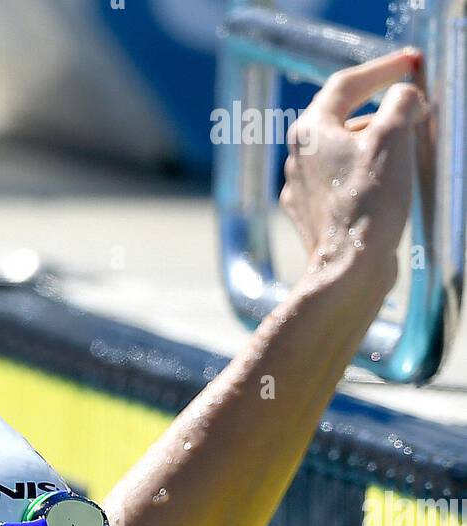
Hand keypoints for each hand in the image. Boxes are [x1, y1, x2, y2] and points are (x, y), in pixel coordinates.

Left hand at [281, 49, 429, 289]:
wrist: (347, 272)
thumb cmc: (368, 203)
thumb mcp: (394, 137)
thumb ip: (402, 103)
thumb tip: (406, 98)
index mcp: (310, 131)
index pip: (347, 85)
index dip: (383, 69)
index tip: (411, 64)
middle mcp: (298, 159)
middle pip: (345, 120)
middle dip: (382, 113)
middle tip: (415, 114)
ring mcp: (302, 192)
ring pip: (344, 155)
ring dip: (376, 149)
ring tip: (406, 154)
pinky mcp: (313, 221)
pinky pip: (342, 187)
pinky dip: (366, 179)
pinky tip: (386, 189)